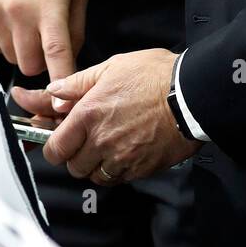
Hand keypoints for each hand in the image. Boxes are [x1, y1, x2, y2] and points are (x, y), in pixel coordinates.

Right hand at [0, 0, 87, 81]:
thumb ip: (75, 29)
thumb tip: (67, 64)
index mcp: (49, 4)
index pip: (56, 55)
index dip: (60, 83)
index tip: (63, 106)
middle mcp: (18, 10)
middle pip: (29, 65)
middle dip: (39, 58)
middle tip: (43, 36)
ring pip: (8, 56)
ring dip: (18, 46)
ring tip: (23, 18)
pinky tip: (6, 13)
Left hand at [17, 49, 200, 184]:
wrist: (191, 94)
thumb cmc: (155, 75)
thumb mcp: (112, 67)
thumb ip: (78, 82)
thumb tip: (54, 92)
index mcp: (89, 114)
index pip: (55, 148)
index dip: (53, 147)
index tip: (58, 142)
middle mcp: (102, 140)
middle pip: (73, 167)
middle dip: (75, 156)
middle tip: (85, 141)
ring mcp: (122, 158)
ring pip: (95, 177)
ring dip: (96, 166)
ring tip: (106, 147)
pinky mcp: (141, 169)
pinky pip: (118, 179)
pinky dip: (117, 170)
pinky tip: (124, 152)